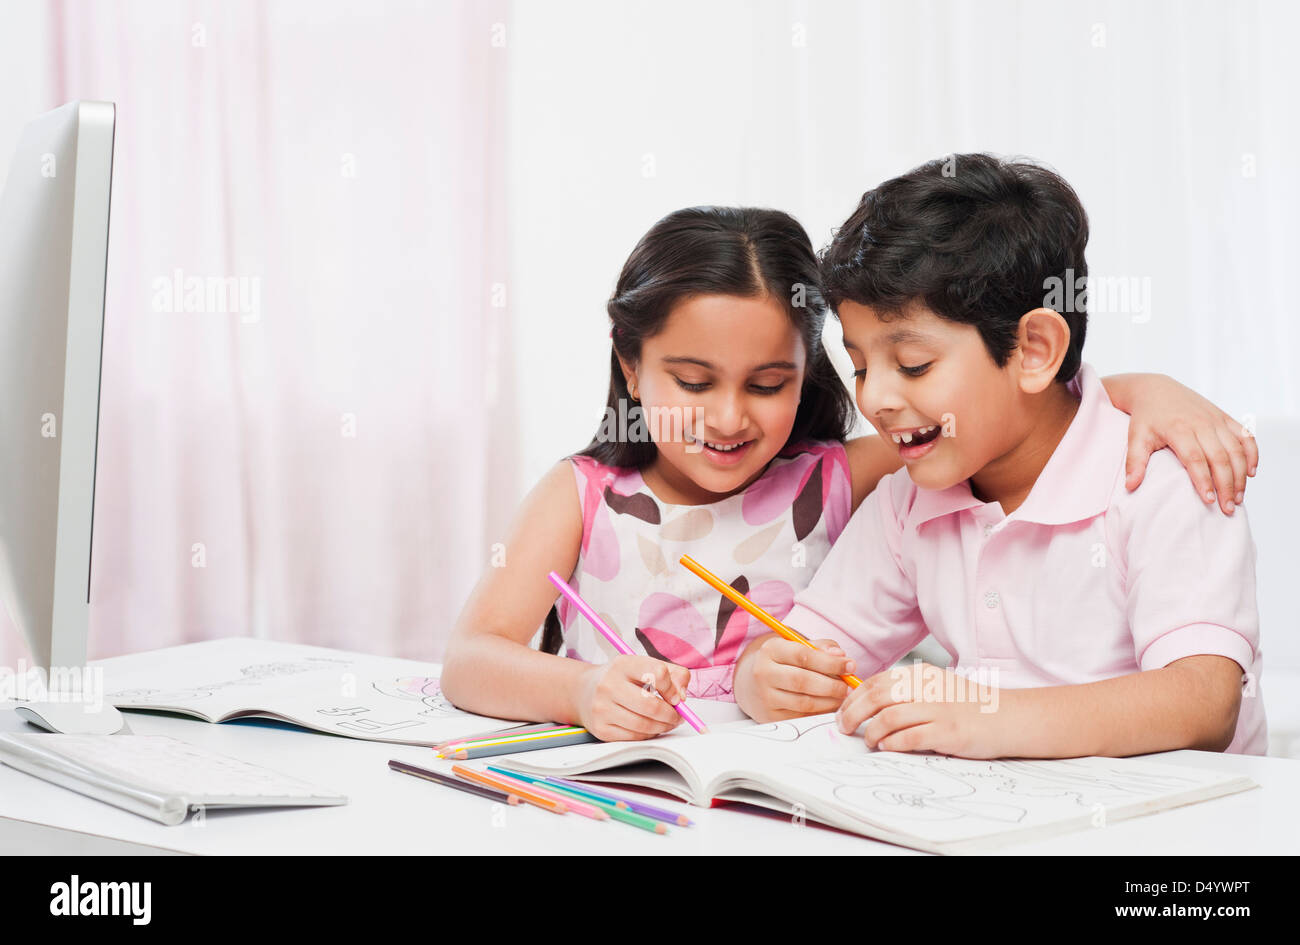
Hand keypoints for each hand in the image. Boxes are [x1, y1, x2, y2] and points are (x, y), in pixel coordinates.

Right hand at [575, 655, 690, 740]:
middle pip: (651, 704)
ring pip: (644, 724)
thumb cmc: (622, 679)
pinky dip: (649, 735)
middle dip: (671, 714)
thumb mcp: (644, 666)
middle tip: (678, 716)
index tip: (677, 697)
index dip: (673, 688)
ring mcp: (602, 708)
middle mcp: (609, 684)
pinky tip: (651, 728)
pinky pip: (634, 737)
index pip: (658, 673)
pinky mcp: (601, 729)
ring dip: (663, 727)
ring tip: (668, 722)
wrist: (584, 692)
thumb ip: (673, 674)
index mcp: (623, 664)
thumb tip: (682, 697)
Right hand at [735, 637, 852, 721]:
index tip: (850, 666)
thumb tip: (841, 656)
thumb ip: (822, 647)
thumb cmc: (784, 662)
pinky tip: (830, 706)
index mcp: (771, 650)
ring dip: (829, 701)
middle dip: (832, 685)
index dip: (830, 662)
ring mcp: (766, 697)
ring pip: (803, 702)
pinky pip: (802, 717)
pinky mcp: (771, 717)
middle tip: (849, 687)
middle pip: (803, 681)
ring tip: (842, 697)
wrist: (753, 683)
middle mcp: (763, 673)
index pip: (803, 655)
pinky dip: (821, 713)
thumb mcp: (797, 647)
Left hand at [836, 661, 1007, 758]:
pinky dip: (893, 744)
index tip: (842, 711)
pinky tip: (888, 747)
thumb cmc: (967, 706)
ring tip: (870, 741)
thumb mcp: (935, 688)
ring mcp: (938, 709)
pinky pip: (910, 737)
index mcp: (921, 675)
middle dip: (853, 714)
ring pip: (889, 717)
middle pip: (876, 697)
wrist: (1008, 718)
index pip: (875, 682)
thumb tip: (868, 703)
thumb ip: (906, 691)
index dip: (853, 698)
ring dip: (872, 732)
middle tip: (844, 728)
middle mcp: (927, 688)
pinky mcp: (949, 731)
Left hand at [1121, 375, 1257, 514]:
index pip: (1195, 459)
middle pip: (1220, 458)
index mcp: (1179, 429)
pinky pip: (1246, 436)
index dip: (1203, 481)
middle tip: (1227, 509)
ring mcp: (1216, 419)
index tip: (1208, 502)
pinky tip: (1251, 473)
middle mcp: (1202, 423)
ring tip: (1238, 498)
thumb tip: (1130, 487)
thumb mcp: (1135, 437)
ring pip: (1236, 449)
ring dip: (1241, 475)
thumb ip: (1134, 462)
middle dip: (1227, 485)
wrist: (1156, 389)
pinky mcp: (1225, 417)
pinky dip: (1252, 453)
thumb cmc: (1146, 417)